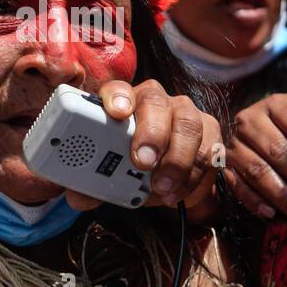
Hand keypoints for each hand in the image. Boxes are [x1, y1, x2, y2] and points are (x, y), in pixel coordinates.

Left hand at [63, 79, 222, 213]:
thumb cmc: (124, 164)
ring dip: (178, 161)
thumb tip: (77, 197)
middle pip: (157, 104)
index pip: (118, 89)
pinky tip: (180, 194)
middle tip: (143, 163)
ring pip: (189, 125)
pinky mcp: (209, 132)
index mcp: (122, 103)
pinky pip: (210, 150)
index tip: (117, 113)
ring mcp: (184, 114)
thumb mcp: (100, 175)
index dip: (118, 98)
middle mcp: (155, 101)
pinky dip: (196, 177)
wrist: (158, 175)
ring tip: (163, 189)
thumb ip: (86, 184)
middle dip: (152, 134)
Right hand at [224, 93, 286, 221]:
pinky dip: (254, 202)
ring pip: (257, 170)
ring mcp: (234, 143)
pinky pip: (237, 186)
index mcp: (276, 105)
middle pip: (276, 150)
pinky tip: (272, 213)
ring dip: (281, 194)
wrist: (265, 132)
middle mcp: (249, 120)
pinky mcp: (225, 165)